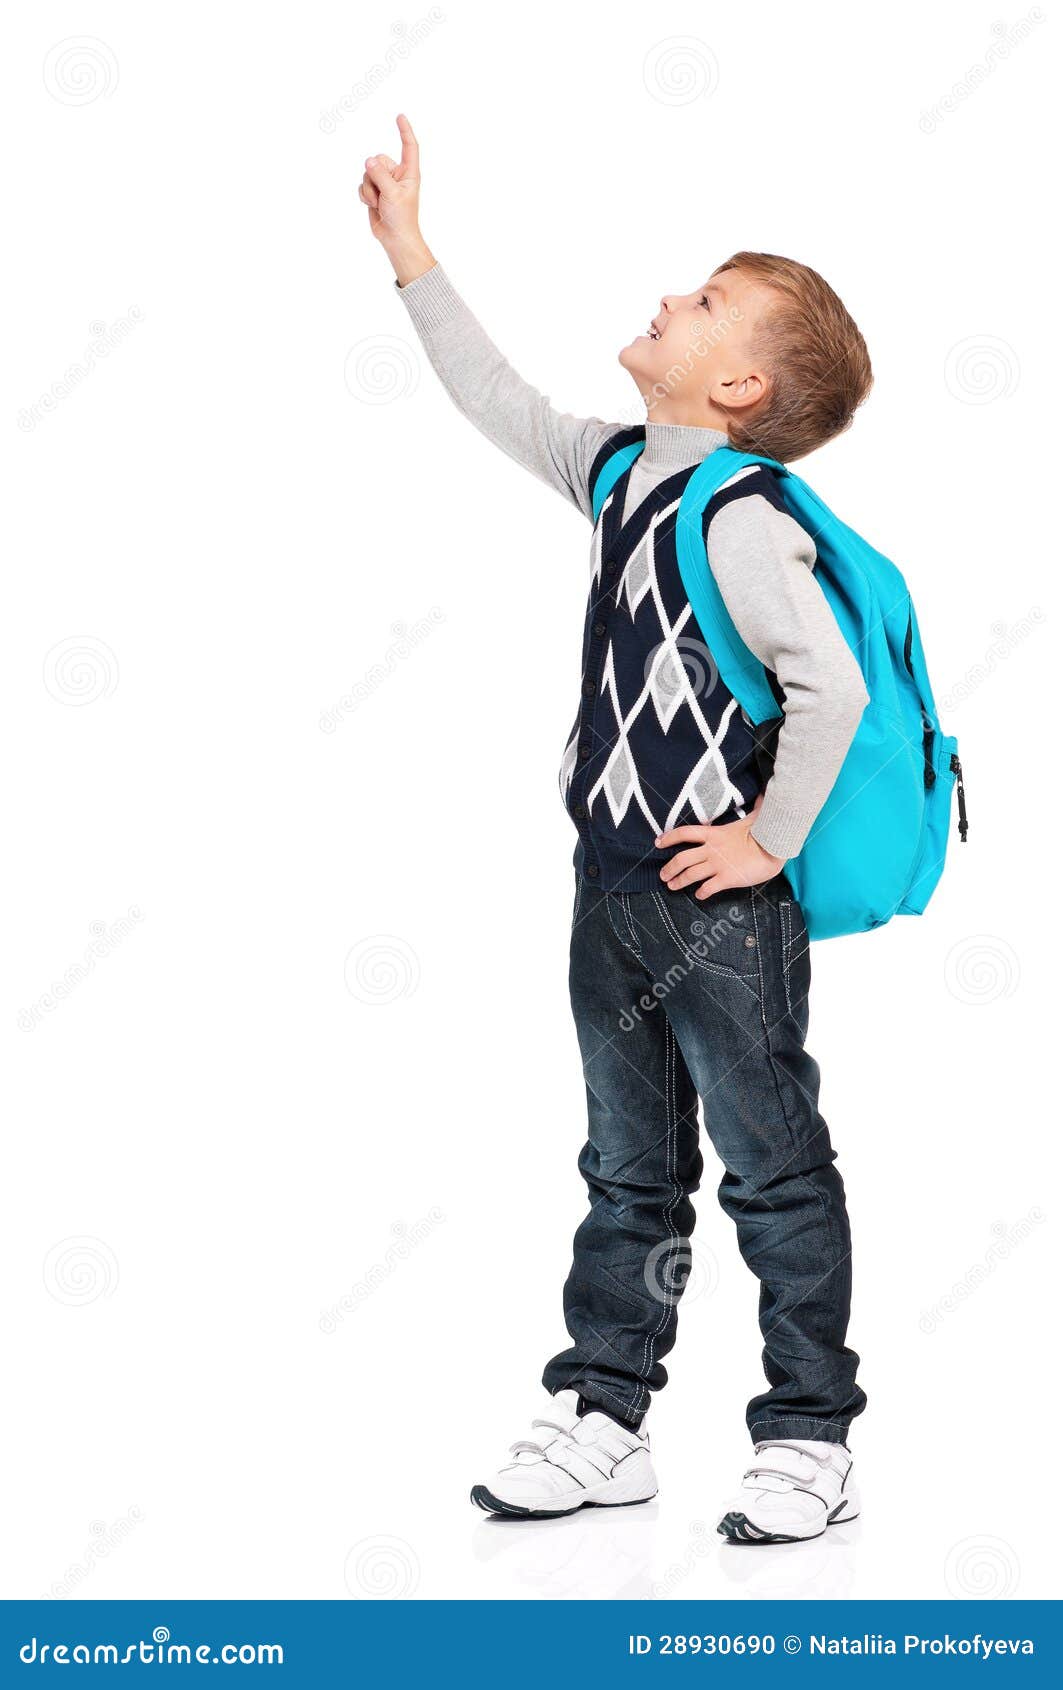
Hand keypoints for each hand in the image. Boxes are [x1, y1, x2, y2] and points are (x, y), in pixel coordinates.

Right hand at [358, 114, 434, 283]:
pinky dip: (365, 195)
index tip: (400, 116)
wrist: (395, 238)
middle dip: (375, 175)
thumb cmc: (402, 217)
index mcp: (409, 173)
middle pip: (378, 160)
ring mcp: (385, 183)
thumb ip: (380, 174)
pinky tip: (373, 205)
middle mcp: (397, 175)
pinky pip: (362, 184)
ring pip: (367, 173)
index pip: (409, 147)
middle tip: (382, 192)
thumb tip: (368, 160)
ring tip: (379, 203)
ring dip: (370, 189)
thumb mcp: (392, 194)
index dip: (405, 131)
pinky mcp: (374, 192)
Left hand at [656, 795, 784, 897]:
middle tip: (663, 875)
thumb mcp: (754, 817)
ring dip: (679, 881)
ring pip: (690, 875)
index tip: (658, 843)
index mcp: (714, 833)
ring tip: (672, 886)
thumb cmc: (764, 831)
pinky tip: (699, 895)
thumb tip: (762, 794)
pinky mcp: (726, 878)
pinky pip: (708, 888)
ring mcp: (718, 864)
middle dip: (669, 868)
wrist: (774, 847)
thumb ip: (754, 807)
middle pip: (682, 859)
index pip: (684, 833)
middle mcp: (711, 849)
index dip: (669, 838)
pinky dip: (701, 893)